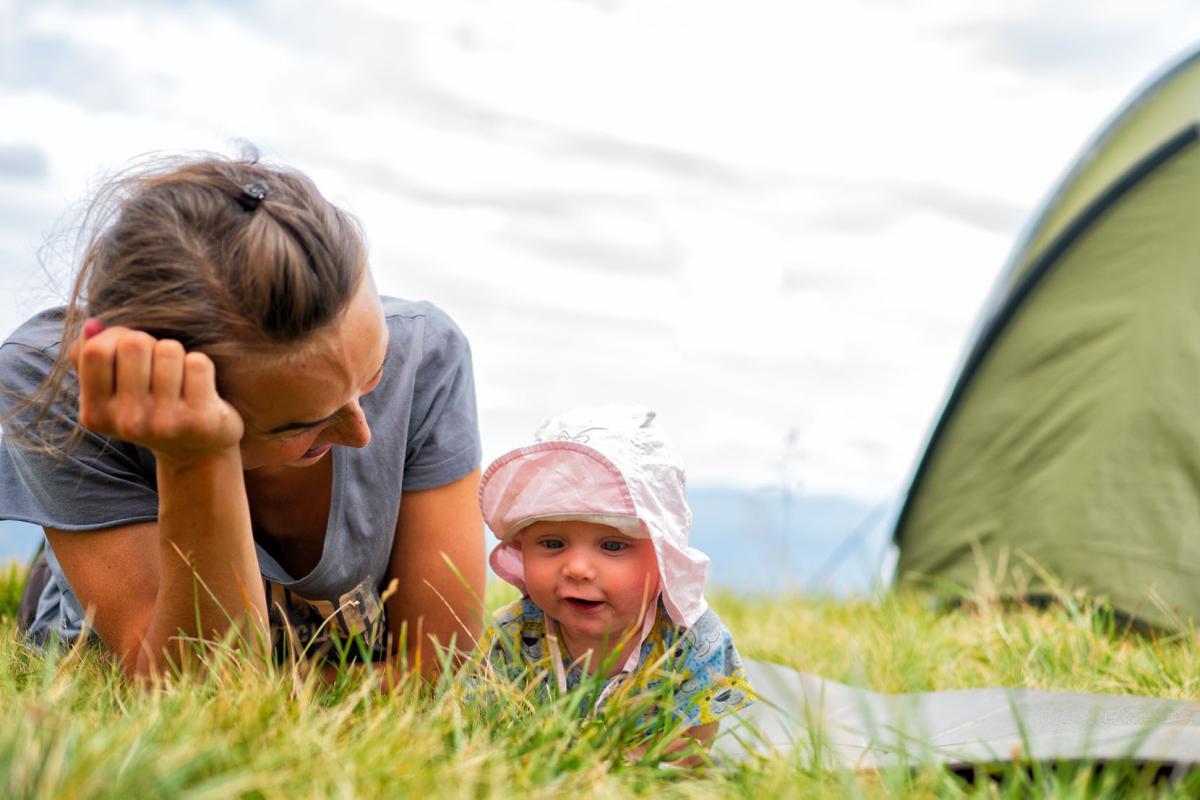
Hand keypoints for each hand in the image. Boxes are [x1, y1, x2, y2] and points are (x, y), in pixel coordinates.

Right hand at [69, 319, 244, 465]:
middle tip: (156, 365)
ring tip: (177, 378)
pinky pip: (198, 363)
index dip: (115, 337)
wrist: (195, 452)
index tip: (129, 350)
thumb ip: (90, 357)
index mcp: (96, 414)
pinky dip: (201, 365)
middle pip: (134, 343)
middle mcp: (128, 422)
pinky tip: (199, 388)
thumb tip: (92, 324)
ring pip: (169, 350)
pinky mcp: (200, 420)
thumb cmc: (148, 409)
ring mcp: (165, 423)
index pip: (96, 351)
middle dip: (149, 343)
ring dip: (176, 355)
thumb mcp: (111, 391)